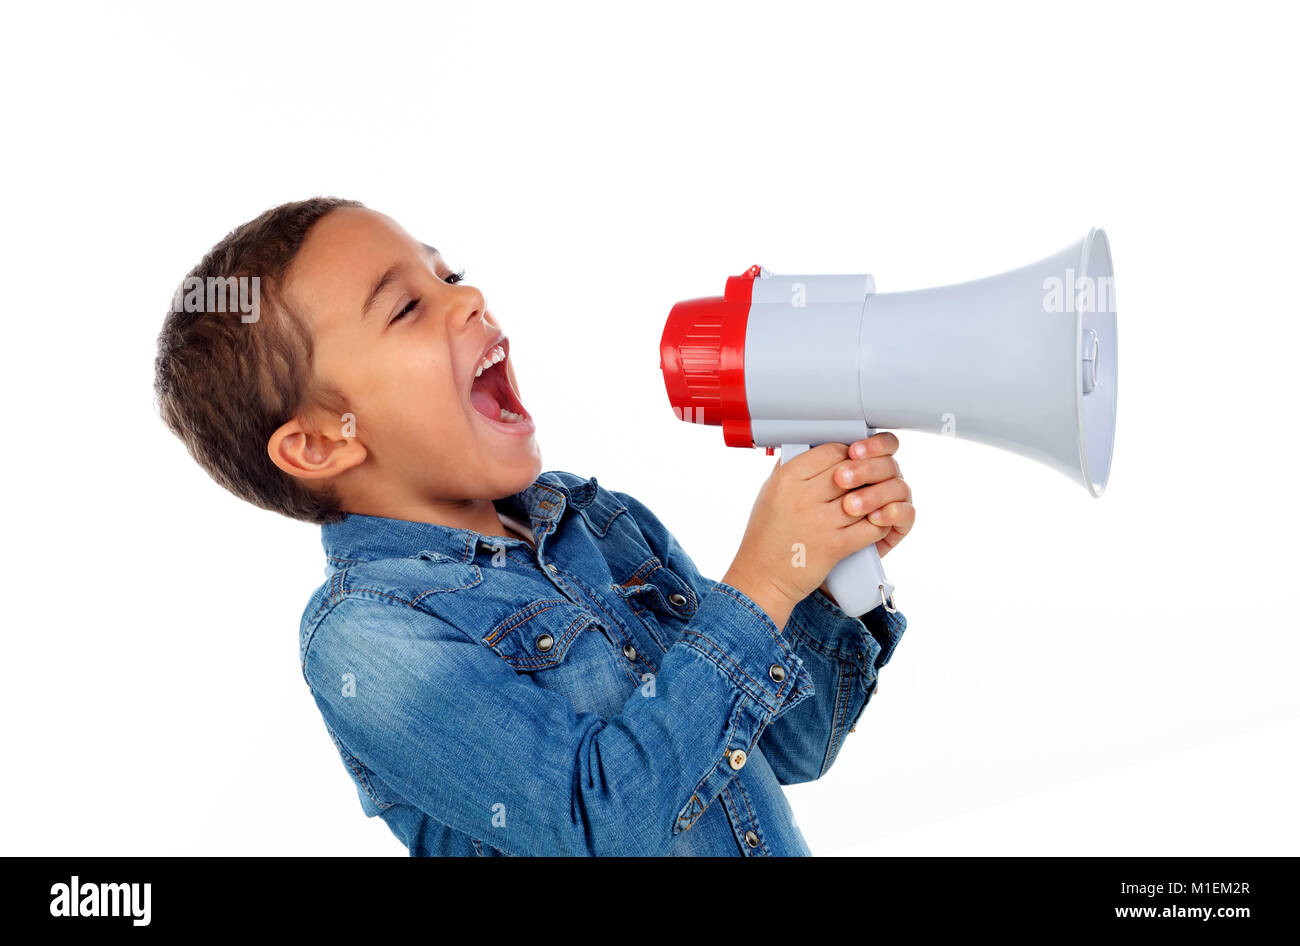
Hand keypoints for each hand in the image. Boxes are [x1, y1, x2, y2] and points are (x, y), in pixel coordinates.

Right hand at [722, 433, 911, 630]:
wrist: (761, 577)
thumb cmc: (765, 535)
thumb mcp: (769, 492)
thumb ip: (791, 467)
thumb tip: (814, 445)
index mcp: (787, 479)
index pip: (832, 450)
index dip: (848, 454)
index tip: (851, 461)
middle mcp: (803, 497)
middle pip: (852, 471)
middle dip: (864, 475)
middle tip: (866, 480)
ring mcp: (821, 522)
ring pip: (866, 498)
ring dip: (874, 500)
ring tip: (873, 502)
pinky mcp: (834, 546)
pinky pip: (871, 527)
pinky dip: (879, 524)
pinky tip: (875, 522)